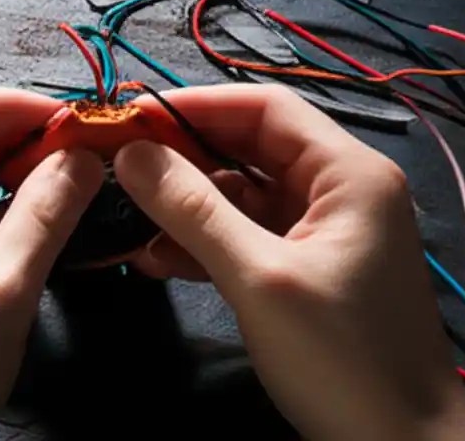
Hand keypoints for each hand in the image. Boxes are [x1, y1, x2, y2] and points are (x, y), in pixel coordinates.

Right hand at [113, 85, 464, 440]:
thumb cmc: (342, 359)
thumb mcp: (260, 279)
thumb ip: (194, 211)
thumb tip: (131, 153)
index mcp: (348, 173)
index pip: (263, 107)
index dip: (192, 106)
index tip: (125, 119)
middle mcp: (341, 189)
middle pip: (249, 147)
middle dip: (182, 159)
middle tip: (116, 169)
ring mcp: (326, 232)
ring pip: (243, 195)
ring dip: (187, 207)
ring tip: (128, 224)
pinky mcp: (310, 270)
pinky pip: (250, 237)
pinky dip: (206, 244)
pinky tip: (158, 260)